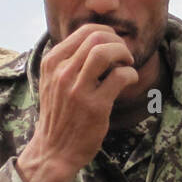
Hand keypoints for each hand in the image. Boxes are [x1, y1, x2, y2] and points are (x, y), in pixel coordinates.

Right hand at [28, 23, 138, 174]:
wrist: (54, 150)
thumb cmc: (59, 115)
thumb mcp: (52, 82)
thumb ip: (67, 61)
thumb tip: (95, 41)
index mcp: (51, 62)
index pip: (83, 31)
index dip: (106, 33)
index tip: (114, 44)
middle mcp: (62, 73)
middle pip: (96, 37)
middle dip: (117, 41)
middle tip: (124, 54)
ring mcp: (77, 89)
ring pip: (104, 52)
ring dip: (123, 53)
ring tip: (127, 63)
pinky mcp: (95, 106)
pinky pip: (119, 77)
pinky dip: (131, 74)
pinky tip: (130, 80)